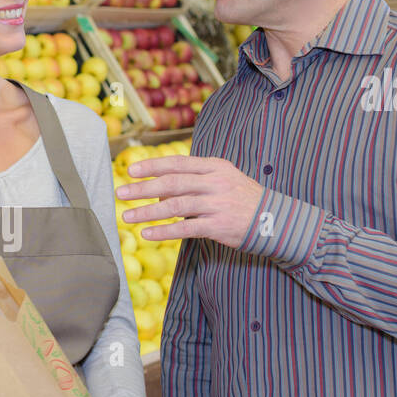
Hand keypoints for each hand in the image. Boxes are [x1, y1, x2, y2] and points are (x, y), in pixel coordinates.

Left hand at [117, 155, 263, 248]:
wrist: (275, 219)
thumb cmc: (241, 198)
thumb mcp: (220, 181)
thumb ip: (190, 182)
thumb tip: (158, 189)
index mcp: (215, 167)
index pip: (178, 163)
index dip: (153, 166)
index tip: (131, 170)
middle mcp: (215, 183)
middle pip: (173, 183)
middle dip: (143, 188)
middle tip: (121, 193)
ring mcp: (218, 204)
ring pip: (176, 206)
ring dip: (148, 212)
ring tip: (128, 217)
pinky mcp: (219, 226)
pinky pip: (186, 228)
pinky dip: (165, 231)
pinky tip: (148, 234)